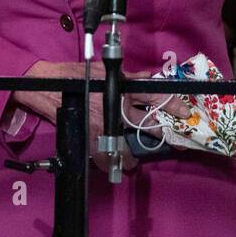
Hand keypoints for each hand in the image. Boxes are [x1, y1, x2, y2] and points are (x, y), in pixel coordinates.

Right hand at [14, 61, 192, 171]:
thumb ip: (129, 76)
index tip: (185, 112)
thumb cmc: (77, 74)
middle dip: (163, 135)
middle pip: (146, 123)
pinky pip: (103, 154)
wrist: (50, 85)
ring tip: (133, 163)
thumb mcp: (106, 70)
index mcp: (122, 88)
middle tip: (177, 144)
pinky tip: (111, 166)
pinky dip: (108, 161)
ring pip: (125, 144)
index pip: (154, 95)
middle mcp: (117, 107)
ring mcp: (104, 123)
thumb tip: (147, 77)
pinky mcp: (90, 134)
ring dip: (131, 156)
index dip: (172, 103)